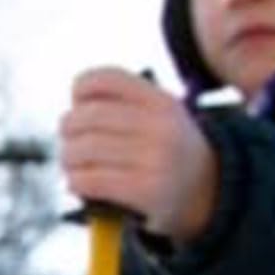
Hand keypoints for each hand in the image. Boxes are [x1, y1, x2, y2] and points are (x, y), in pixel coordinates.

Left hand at [59, 67, 217, 241]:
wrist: (207, 194)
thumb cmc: (166, 154)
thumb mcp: (159, 118)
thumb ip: (123, 106)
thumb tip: (70, 114)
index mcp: (161, 101)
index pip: (105, 79)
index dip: (79, 90)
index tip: (77, 106)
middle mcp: (161, 126)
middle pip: (86, 117)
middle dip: (67, 131)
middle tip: (69, 144)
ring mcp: (156, 158)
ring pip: (83, 150)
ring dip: (68, 160)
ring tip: (72, 166)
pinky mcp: (146, 191)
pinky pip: (90, 180)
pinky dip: (75, 182)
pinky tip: (77, 185)